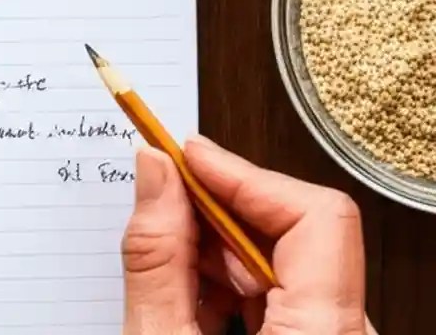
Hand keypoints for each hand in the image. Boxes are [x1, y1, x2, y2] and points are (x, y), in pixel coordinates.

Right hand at [121, 136, 374, 334]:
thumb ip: (156, 261)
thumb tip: (155, 171)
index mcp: (321, 333)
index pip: (316, 215)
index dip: (245, 176)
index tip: (189, 158)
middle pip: (299, 236)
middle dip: (221, 217)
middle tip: (162, 206)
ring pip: (291, 267)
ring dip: (224, 257)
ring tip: (170, 274)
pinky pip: (293, 301)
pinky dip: (237, 291)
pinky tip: (194, 307)